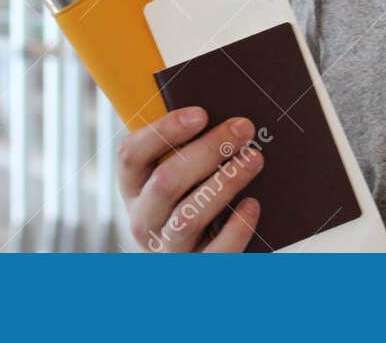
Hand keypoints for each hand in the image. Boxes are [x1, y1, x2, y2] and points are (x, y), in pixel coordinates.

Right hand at [117, 106, 264, 251]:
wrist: (207, 258)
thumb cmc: (196, 200)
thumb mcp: (182, 175)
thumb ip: (190, 148)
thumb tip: (226, 118)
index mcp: (134, 189)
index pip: (131, 155)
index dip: (164, 131)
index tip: (200, 114)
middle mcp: (143, 221)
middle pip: (166, 181)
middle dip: (208, 150)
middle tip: (243, 129)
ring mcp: (167, 250)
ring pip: (188, 215)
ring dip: (225, 182)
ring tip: (254, 159)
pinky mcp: (195, 271)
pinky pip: (216, 252)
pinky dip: (236, 227)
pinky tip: (252, 205)